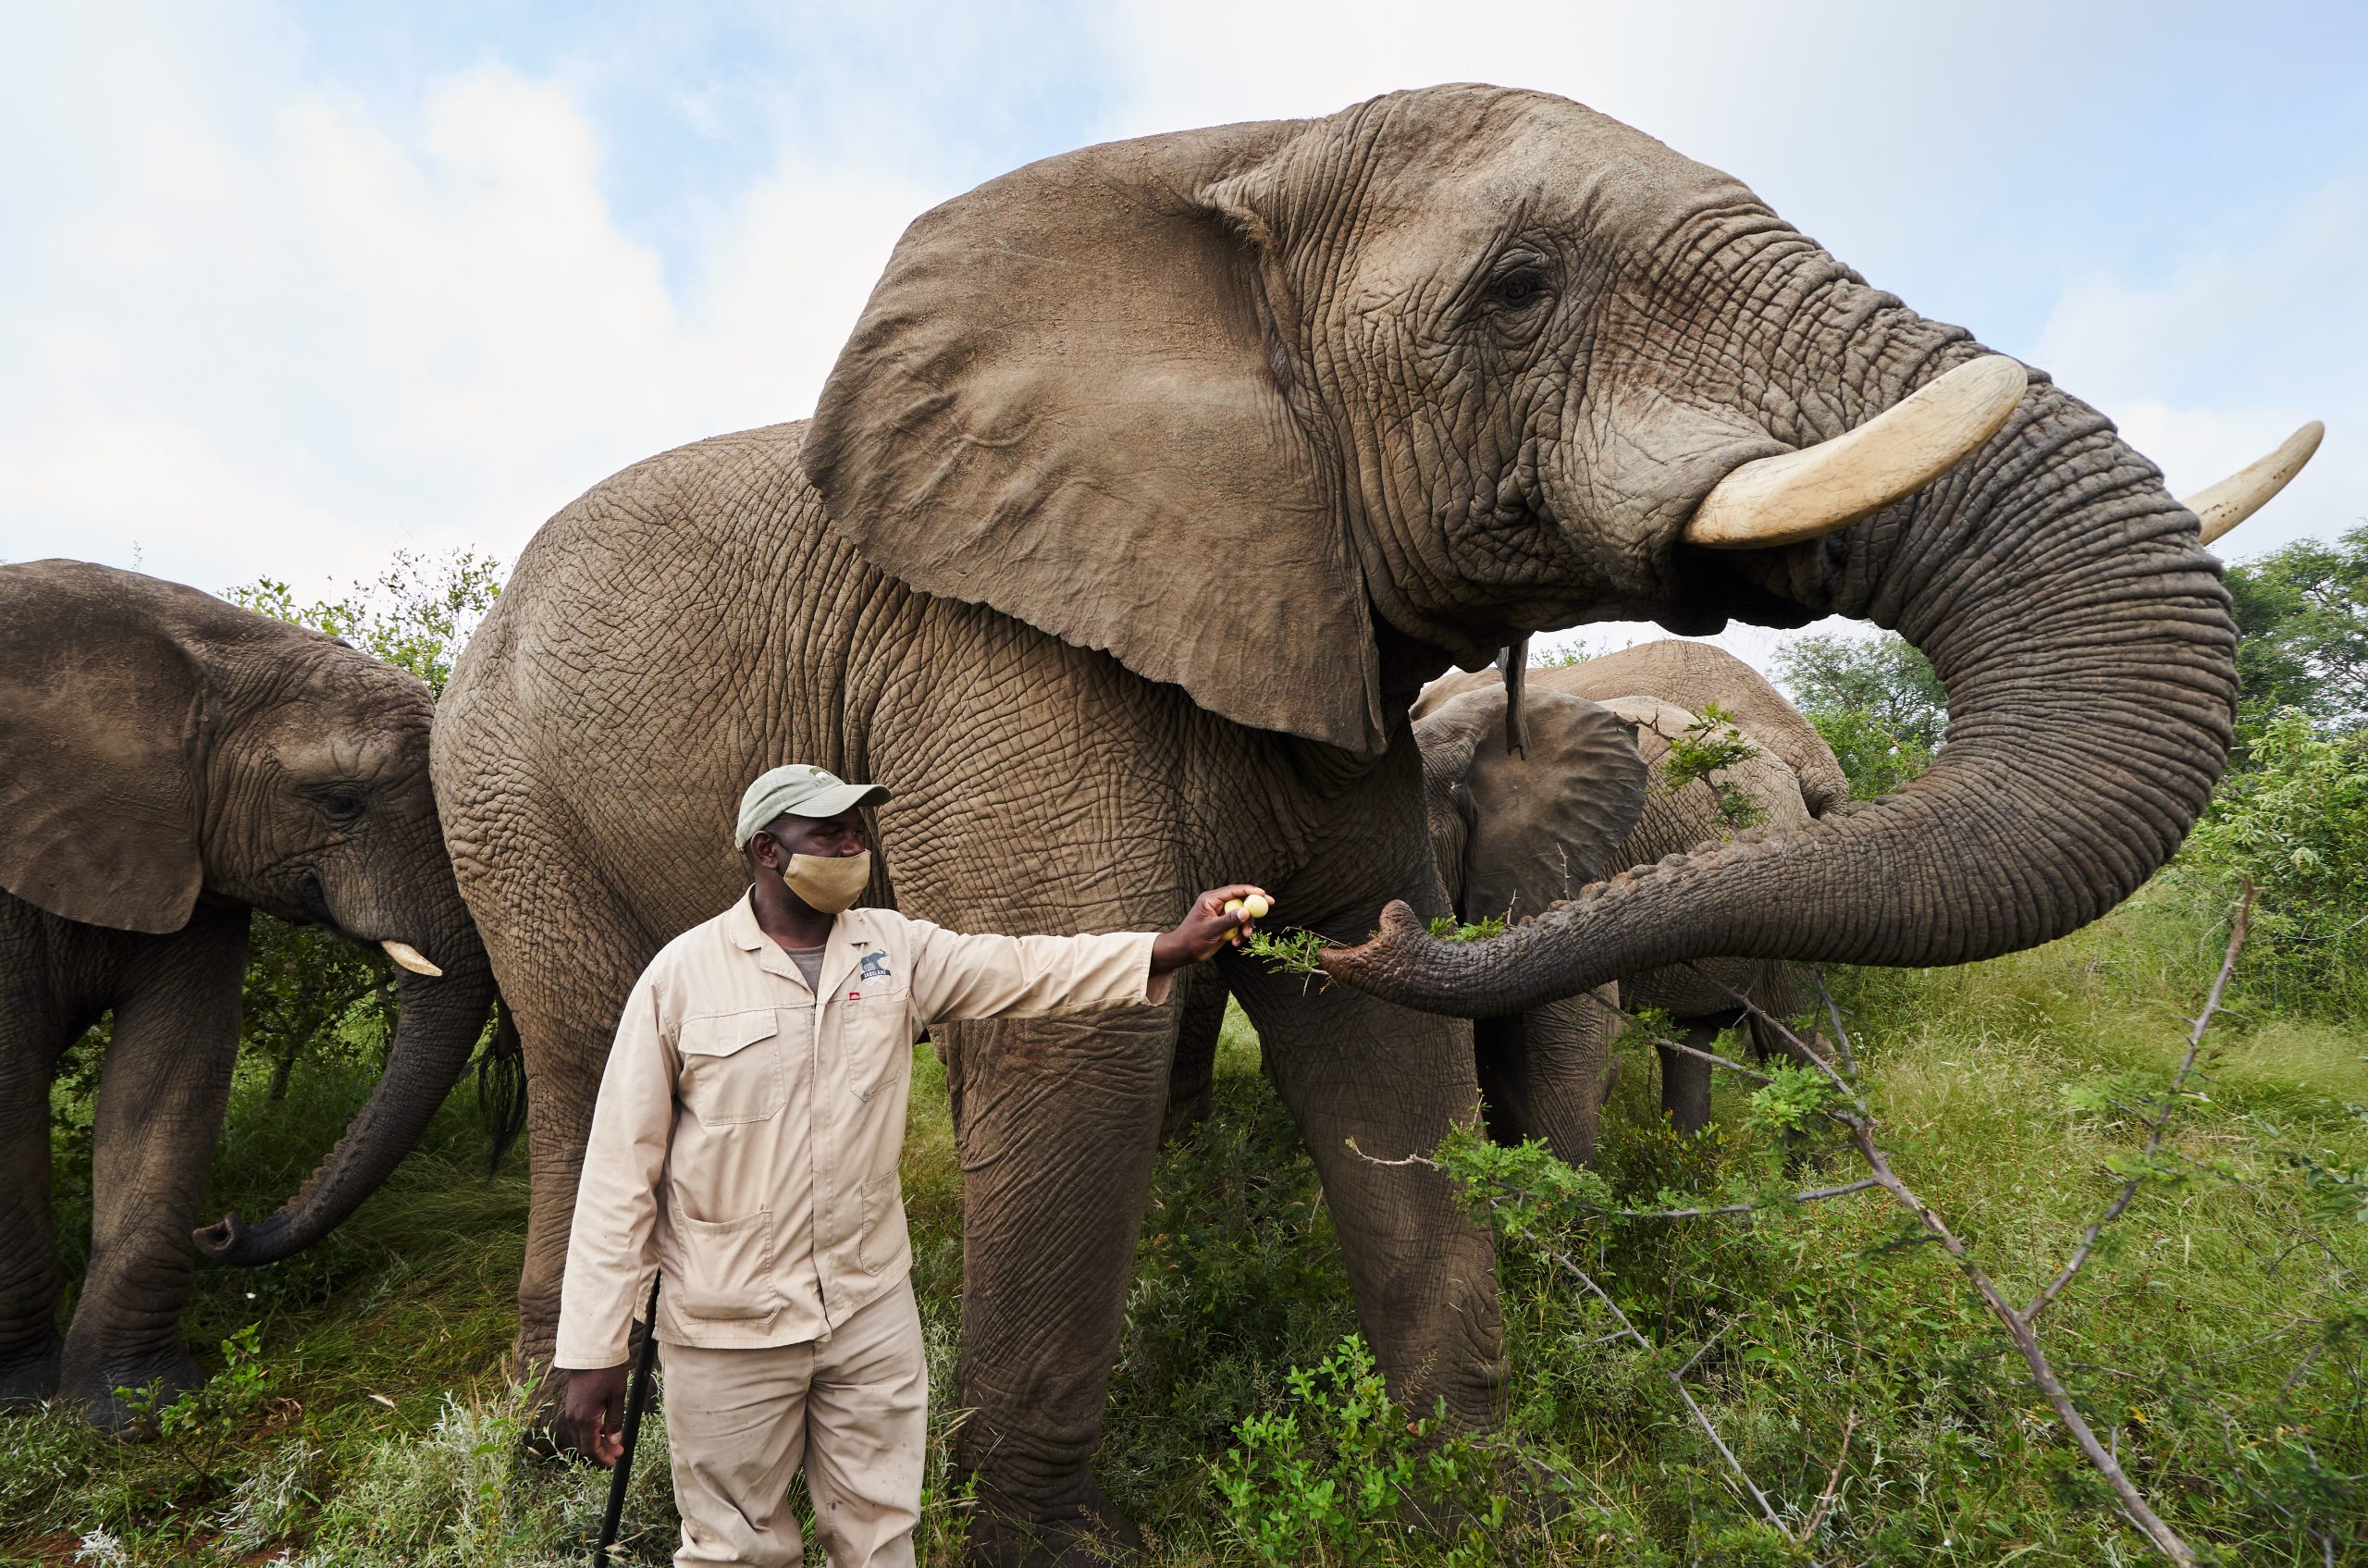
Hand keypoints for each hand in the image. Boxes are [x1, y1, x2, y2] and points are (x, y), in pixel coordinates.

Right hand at [557, 1363, 629, 1467]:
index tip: (614, 1461)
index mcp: (585, 1418)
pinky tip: (603, 1427)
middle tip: (617, 1452)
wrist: (590, 1353)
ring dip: (594, 1442)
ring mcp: (570, 1411)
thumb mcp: (617, 1396)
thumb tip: (614, 1441)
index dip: (602, 1458)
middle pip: (583, 1446)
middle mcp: (573, 1418)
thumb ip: (615, 1421)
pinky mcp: (571, 1405)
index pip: (591, 1449)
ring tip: (613, 1440)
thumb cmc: (607, 1373)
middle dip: (599, 1452)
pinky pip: (578, 1426)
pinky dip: (589, 1432)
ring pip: (580, 1436)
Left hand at [1151, 885, 1273, 973]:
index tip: (1263, 893)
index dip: (1250, 890)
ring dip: (1246, 926)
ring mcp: (1222, 915)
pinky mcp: (1225, 925)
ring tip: (1242, 938)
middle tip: (1269, 905)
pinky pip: (1239, 926)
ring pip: (1243, 915)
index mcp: (1211, 899)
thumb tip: (1246, 911)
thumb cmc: (1192, 938)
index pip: (1233, 890)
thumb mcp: (1210, 929)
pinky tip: (1235, 943)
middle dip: (1253, 907)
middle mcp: (1218, 904)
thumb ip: (1228, 920)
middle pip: (1242, 900)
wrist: (1183, 952)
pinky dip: (1241, 934)